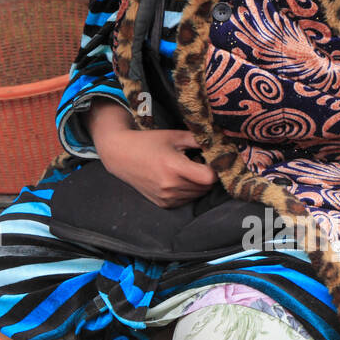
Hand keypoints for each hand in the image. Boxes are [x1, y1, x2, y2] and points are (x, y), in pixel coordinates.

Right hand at [88, 104, 216, 207]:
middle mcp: (170, 186)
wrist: (121, 156)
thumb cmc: (148, 143)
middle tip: (197, 162)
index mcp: (174, 167)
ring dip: (198, 184)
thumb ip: (198, 139)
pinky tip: (177, 178)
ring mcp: (166, 197)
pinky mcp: (163, 204)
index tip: (210, 160)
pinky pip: (186, 200)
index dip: (214, 169)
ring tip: (186, 169)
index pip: (209, 177)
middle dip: (207, 175)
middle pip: (205, 187)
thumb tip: (219, 142)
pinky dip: (188, 191)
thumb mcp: (174, 136)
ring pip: (197, 195)